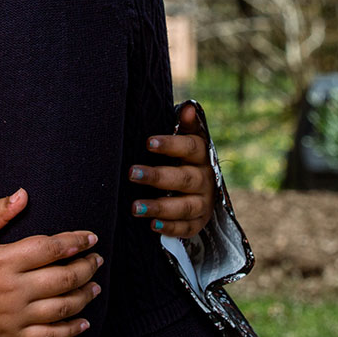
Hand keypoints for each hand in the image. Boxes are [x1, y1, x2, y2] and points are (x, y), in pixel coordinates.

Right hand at [0, 190, 100, 336]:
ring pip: (61, 308)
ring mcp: (14, 315)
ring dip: (85, 295)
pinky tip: (84, 322)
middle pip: (63, 278)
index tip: (91, 237)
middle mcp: (13, 290)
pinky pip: (48, 336)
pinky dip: (70, 331)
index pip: (50, 249)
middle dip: (87, 267)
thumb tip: (24, 194)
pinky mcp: (13, 334)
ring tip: (96, 285)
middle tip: (97, 259)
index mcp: (3, 261)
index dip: (75, 242)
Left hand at [126, 100, 215, 238]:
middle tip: (132, 173)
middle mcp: (205, 179)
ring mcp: (204, 203)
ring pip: (184, 206)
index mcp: (202, 156)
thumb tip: (188, 108)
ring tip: (135, 207)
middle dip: (157, 177)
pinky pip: (186, 228)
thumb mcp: (187, 141)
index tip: (148, 142)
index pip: (190, 148)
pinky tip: (152, 225)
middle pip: (184, 178)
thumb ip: (186, 126)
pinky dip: (170, 228)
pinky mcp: (199, 223)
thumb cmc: (184, 159)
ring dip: (159, 206)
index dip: (171, 145)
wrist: (202, 190)